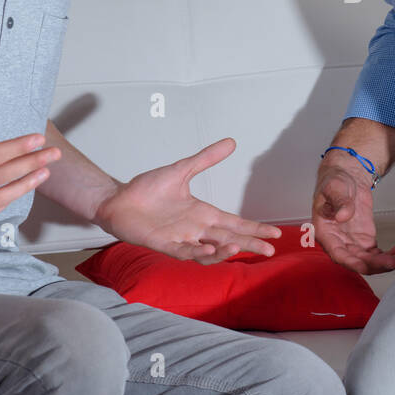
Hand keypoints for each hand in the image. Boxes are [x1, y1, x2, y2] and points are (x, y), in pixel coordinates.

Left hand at [93, 138, 280, 262]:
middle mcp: (195, 229)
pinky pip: (183, 252)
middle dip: (250, 245)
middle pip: (229, 240)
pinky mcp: (163, 244)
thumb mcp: (182, 169)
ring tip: (238, 246)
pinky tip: (209, 250)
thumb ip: (206, 159)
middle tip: (270, 249)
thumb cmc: (147, 189)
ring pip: (209, 251)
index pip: (235, 223)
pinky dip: (197, 253)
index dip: (255, 228)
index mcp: (203, 213)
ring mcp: (181, 239)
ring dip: (224, 251)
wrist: (119, 199)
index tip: (276, 233)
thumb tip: (230, 142)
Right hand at [312, 162, 394, 274]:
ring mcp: (353, 242)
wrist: (348, 176)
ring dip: (383, 263)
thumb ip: (339, 202)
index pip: (338, 254)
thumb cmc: (335, 182)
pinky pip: (375, 253)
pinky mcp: (365, 239)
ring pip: (367, 260)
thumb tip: (342, 216)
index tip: (365, 267)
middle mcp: (338, 241)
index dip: (351, 263)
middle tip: (392, 263)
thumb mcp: (335, 188)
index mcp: (325, 232)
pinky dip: (387, 255)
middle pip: (356, 260)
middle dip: (374, 265)